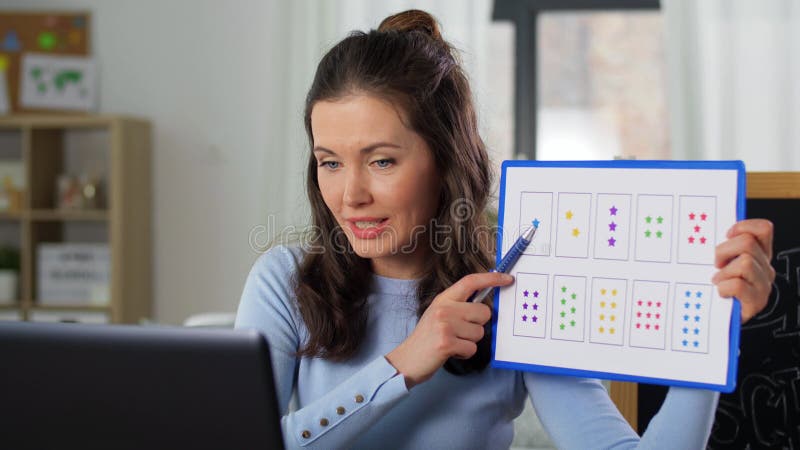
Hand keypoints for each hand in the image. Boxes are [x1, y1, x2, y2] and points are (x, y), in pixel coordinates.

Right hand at [385, 272, 513, 387]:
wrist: (406, 359)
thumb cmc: (426, 339)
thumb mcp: (438, 315)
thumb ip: (458, 307)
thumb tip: (485, 307)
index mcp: (443, 299)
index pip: (470, 282)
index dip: (491, 279)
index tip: (507, 279)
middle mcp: (444, 309)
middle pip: (484, 312)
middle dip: (477, 325)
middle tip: (460, 332)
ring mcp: (445, 325)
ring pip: (479, 332)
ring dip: (469, 341)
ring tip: (452, 342)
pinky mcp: (446, 343)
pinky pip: (472, 348)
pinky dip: (464, 353)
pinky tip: (450, 351)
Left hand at [712, 219, 774, 322]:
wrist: (716, 318)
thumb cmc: (714, 288)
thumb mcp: (718, 262)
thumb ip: (721, 247)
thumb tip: (703, 230)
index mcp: (759, 255)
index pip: (764, 229)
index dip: (744, 226)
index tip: (727, 234)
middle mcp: (764, 268)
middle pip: (748, 243)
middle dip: (724, 251)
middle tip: (715, 264)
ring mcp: (762, 286)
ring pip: (745, 263)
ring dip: (724, 272)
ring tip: (717, 281)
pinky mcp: (755, 302)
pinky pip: (739, 285)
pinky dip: (724, 287)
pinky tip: (720, 292)